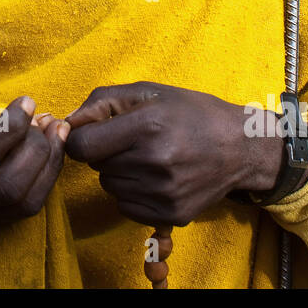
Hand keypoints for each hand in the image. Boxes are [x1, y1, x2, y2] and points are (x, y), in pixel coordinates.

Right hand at [0, 96, 68, 243]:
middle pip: (10, 183)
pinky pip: (31, 206)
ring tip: (58, 131)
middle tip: (45, 120)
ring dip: (51, 162)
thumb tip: (32, 110)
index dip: (12, 126)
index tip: (28, 102)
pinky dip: (48, 176)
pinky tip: (53, 152)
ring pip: (26, 201)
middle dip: (37, 148)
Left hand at [64, 81, 286, 227]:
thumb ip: (101, 101)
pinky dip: (132, 193)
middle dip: (106, 152)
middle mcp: (155, 162)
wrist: (240, 147)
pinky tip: (155, 177)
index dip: (82, 138)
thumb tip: (67, 123)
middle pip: (96, 166)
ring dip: (119, 173)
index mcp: (148, 126)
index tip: (96, 132)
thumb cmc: (190, 113)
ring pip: (109, 187)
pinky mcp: (171, 215)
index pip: (82, 146)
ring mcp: (164, 193)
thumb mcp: (148, 92)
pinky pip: (126, 207)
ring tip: (147, 157)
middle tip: (133, 141)